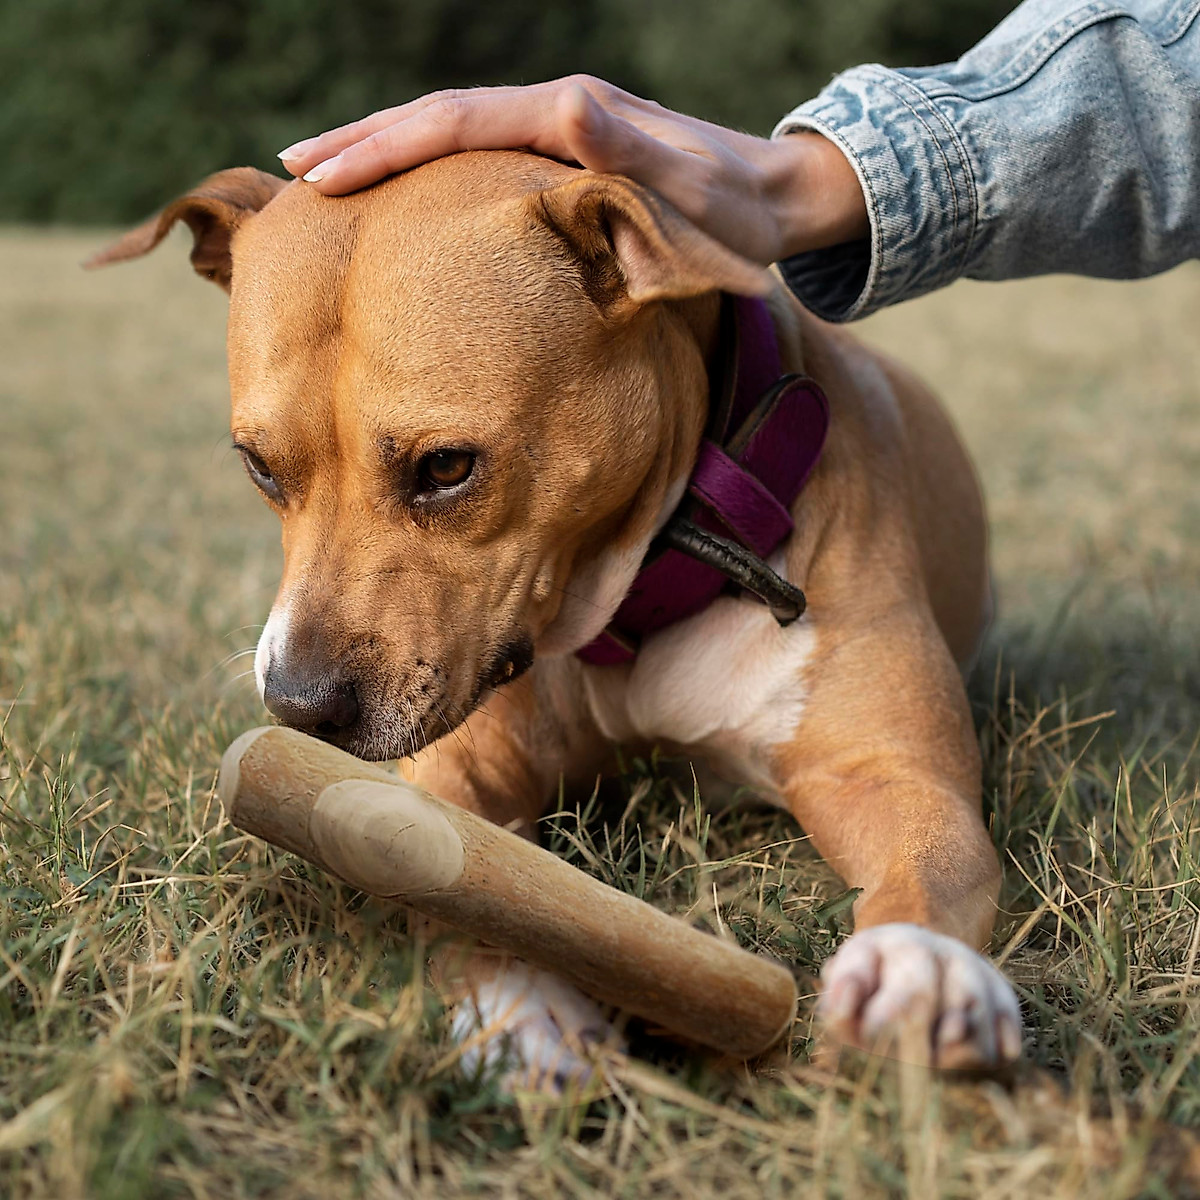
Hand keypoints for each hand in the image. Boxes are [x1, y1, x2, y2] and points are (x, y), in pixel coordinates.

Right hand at [278, 76, 868, 264]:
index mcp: (570, 114)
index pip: (456, 122)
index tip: (321, 172)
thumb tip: (568, 104)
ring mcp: (558, 129)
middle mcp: (557, 110)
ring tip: (323, 174)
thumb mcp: (693, 187)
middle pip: (438, 118)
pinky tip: (404, 189)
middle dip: (362, 141)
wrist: (775, 197)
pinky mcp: (564, 153)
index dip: (385, 145)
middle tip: (290, 170)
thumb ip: (631, 149)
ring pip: (452, 132)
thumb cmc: (735, 212)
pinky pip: (477, 155)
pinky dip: (428, 166)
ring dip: (385, 149)